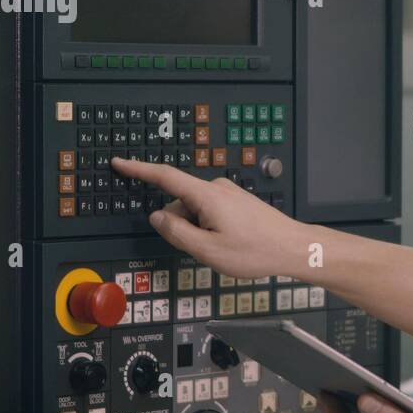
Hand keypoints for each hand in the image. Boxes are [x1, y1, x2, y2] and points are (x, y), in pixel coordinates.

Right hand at [110, 157, 307, 278]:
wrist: (293, 248)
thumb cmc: (255, 251)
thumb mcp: (208, 250)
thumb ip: (176, 232)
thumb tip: (157, 217)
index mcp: (206, 195)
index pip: (164, 176)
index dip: (138, 169)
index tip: (118, 162)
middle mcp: (217, 188)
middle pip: (180, 203)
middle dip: (182, 227)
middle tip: (206, 248)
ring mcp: (228, 194)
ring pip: (195, 211)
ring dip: (199, 231)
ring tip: (225, 248)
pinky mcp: (236, 201)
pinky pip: (210, 213)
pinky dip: (210, 229)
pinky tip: (230, 243)